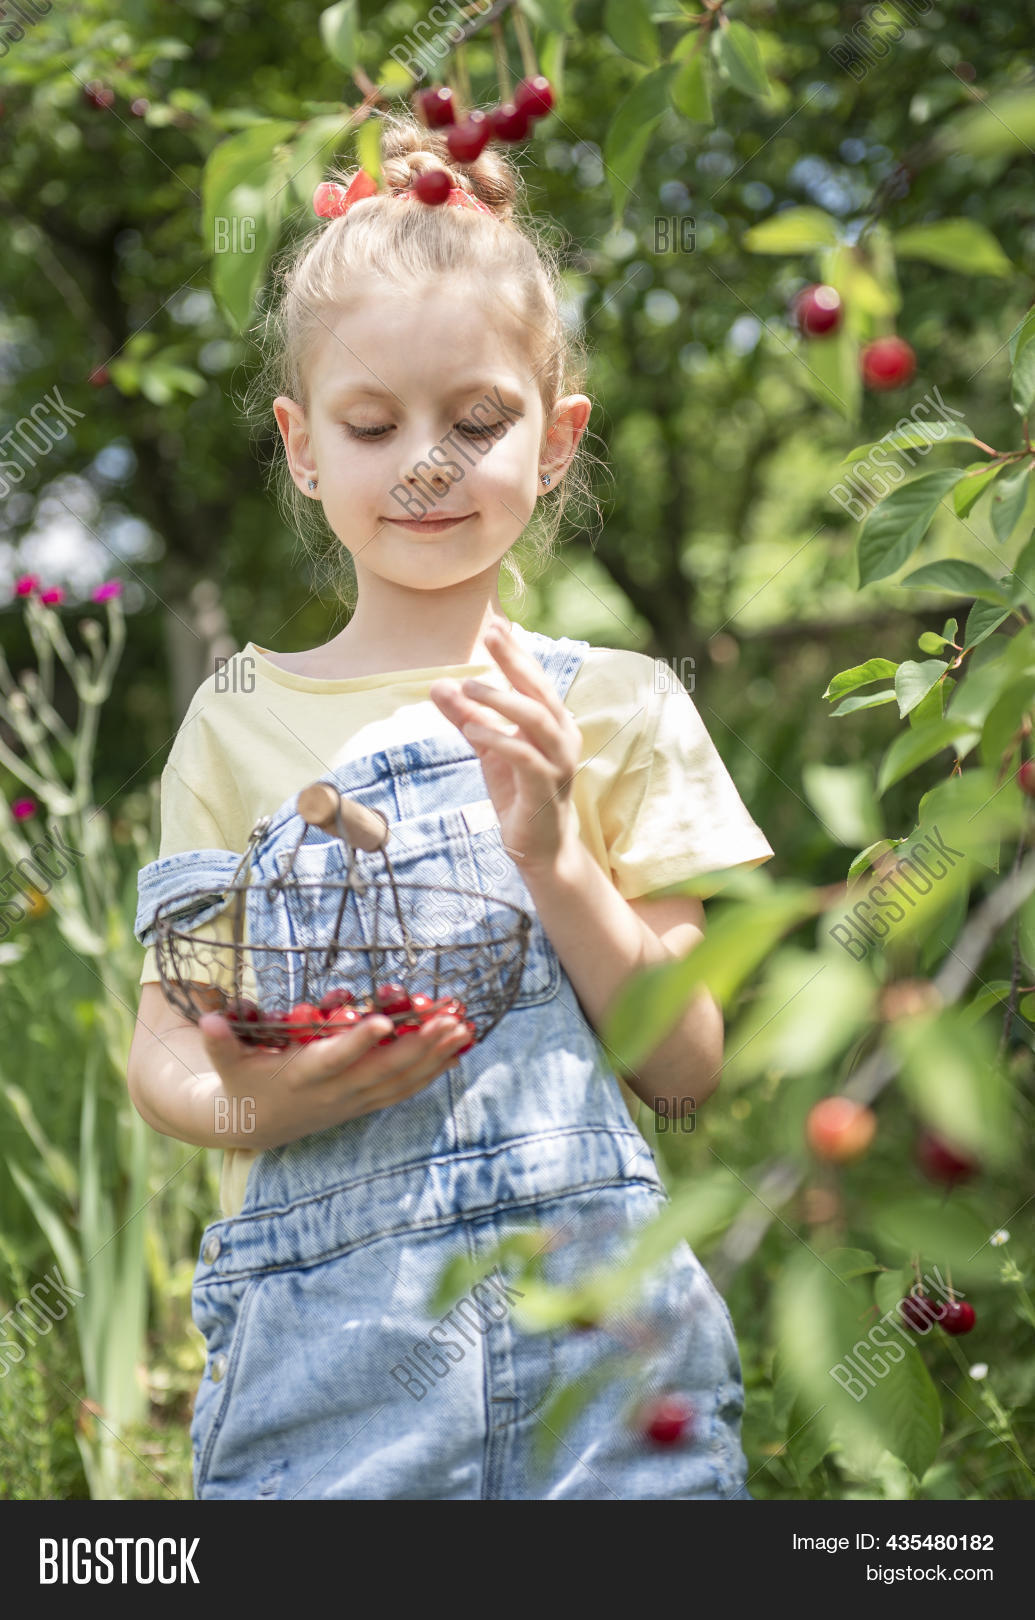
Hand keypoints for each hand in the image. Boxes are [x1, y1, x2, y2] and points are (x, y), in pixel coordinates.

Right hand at [197, 1009, 471, 1150]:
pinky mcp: (366, 1104)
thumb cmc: (242, 1080)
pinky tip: (459, 1052)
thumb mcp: (227, 1061)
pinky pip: (405, 1090)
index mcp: (302, 1077)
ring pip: (401, 1081)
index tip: (381, 1021)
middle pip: (383, 1070)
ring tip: (466, 1029)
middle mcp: (335, 1092)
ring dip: (435, 1056)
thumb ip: (220, 1040)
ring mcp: (355, 1101)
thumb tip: (209, 1018)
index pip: (334, 1060)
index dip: (357, 1044)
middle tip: (450, 1019)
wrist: (255, 1125)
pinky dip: (433, 1072)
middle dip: (419, 1046)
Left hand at [428, 614, 581, 870]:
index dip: (517, 652)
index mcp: (553, 722)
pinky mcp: (545, 788)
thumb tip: (437, 684)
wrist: (541, 849)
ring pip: (535, 719)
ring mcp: (558, 762)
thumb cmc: (519, 793)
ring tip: (469, 686)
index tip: (495, 625)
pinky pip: (525, 757)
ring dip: (501, 699)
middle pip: (540, 690)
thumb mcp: (488, 749)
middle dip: (515, 661)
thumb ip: (467, 716)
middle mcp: (562, 736)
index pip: (535, 679)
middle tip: (490, 635)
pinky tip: (473, 729)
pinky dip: (499, 739)